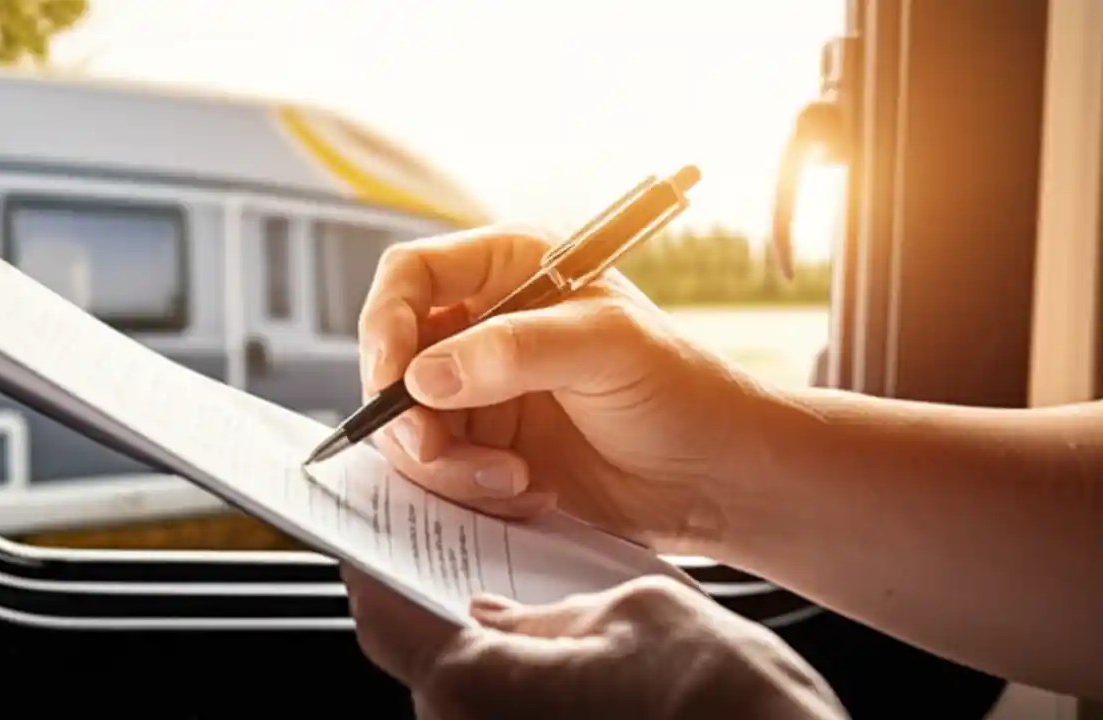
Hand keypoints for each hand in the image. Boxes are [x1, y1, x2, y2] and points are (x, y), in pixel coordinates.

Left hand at [342, 565, 845, 719]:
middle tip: (453, 551)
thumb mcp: (632, 609)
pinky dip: (510, 687)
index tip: (370, 531)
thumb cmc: (722, 696)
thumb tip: (499, 618)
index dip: (372, 566)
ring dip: (477, 652)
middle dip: (432, 604)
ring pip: (466, 697)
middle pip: (424, 661)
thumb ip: (546, 613)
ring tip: (512, 597)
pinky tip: (551, 655)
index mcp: (477, 688)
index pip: (384, 617)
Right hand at [358, 226, 778, 551]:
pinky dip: (469, 491)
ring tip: (512, 480)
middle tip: (438, 450)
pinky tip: (527, 491)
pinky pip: (438, 473)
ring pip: (408, 426)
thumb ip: (514, 352)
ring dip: (446, 465)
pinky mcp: (487, 451)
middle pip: (394, 360)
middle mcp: (483, 328)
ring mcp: (480, 393)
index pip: (410, 276)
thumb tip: (425, 377)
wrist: (716, 477)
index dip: (386, 321)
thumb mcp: (604, 348)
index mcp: (508, 271)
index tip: (393, 377)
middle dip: (409, 414)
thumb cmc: (679, 389)